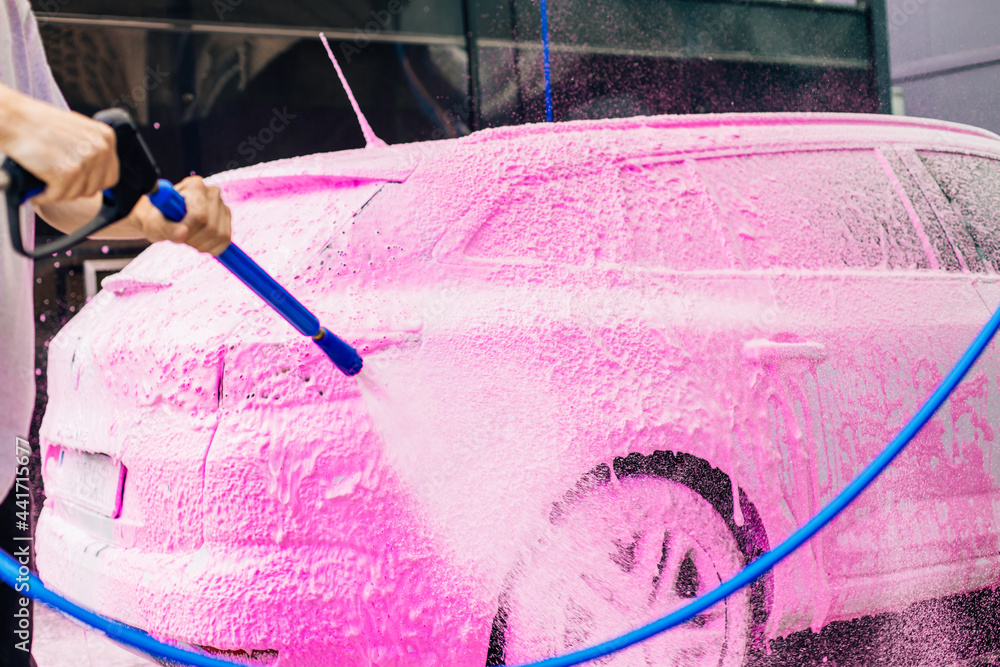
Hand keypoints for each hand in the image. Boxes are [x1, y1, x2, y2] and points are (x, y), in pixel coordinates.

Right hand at [0, 84, 117, 204]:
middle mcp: (100, 148)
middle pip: (95, 188)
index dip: (92, 184)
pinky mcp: (67, 172)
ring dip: (58, 193)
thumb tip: (98, 176)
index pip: (110, 177)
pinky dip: (44, 197)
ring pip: (77, 194)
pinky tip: (36, 193)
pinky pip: (58, 196)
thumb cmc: (38, 124)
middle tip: (56, 185)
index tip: (75, 182)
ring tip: (44, 185)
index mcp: (106, 137)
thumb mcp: (76, 131)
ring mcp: (85, 160)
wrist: (12, 118)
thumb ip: (91, 149)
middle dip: (75, 190)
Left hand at [124, 176, 231, 254]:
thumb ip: (166, 228)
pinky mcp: (227, 217)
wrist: (166, 217)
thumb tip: (182, 234)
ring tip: (189, 240)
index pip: (199, 215)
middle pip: (211, 227)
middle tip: (181, 239)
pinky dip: (211, 247)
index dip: (189, 231)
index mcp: (194, 186)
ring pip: (220, 235)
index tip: (177, 236)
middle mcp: (212, 192)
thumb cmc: (158, 218)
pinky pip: (225, 240)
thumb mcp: (155, 224)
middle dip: (194, 240)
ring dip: (202, 245)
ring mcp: (222, 205)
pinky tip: (199, 242)